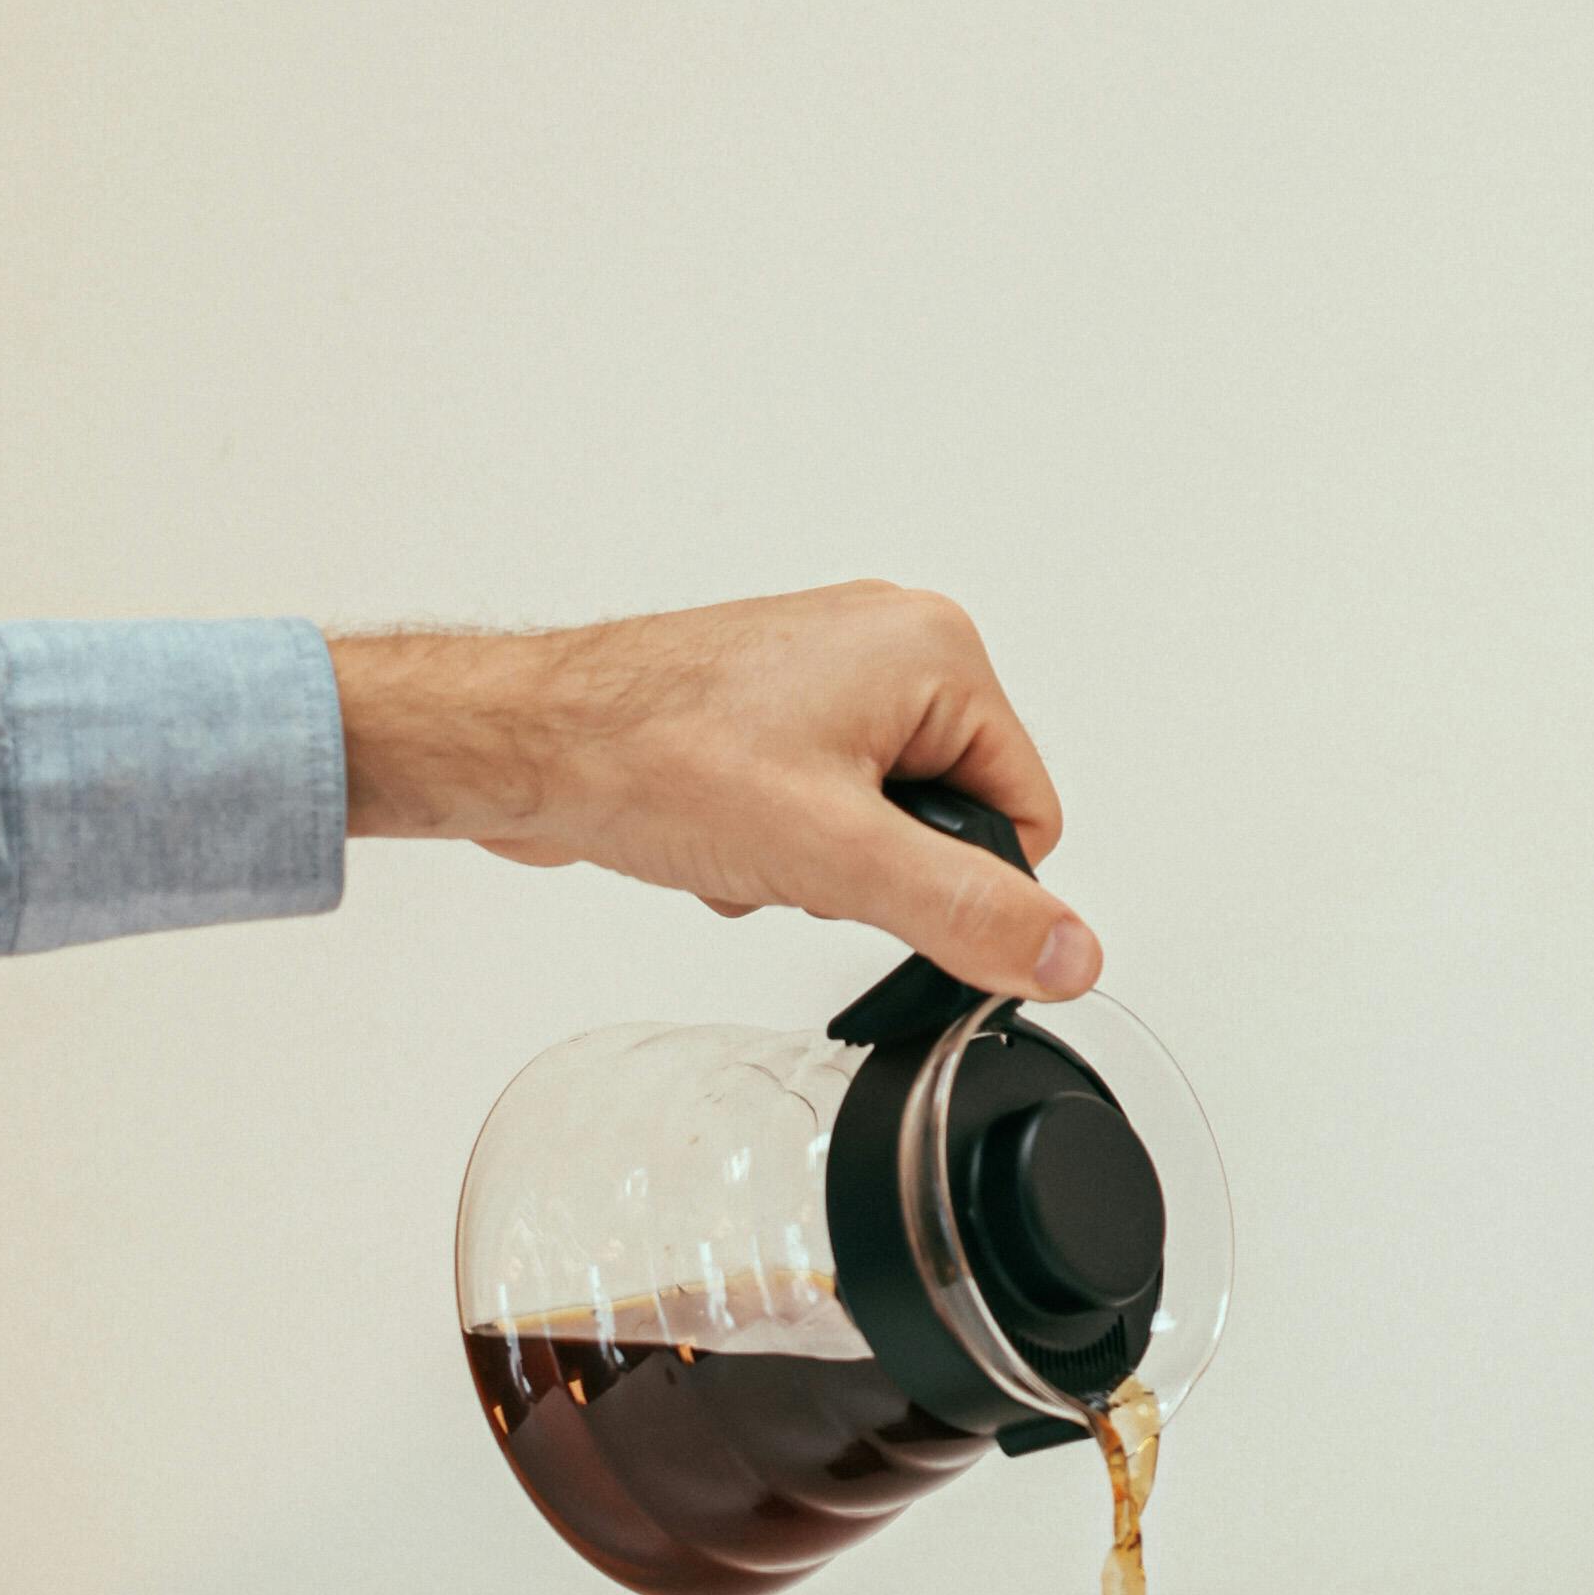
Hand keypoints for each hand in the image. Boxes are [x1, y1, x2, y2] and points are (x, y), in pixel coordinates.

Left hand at [330, 587, 1099, 996]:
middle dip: (876, 870)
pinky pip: (824, 804)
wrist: (520, 742)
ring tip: (749, 840)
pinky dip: (780, 840)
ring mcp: (827, 670)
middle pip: (953, 819)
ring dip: (821, 862)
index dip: (959, 883)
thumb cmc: (649, 757)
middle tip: (800, 857)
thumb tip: (1073, 953)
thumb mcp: (836, 858)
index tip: (875, 885)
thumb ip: (967, 913)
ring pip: (883, 821)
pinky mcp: (773, 704)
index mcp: (935, 650)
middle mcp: (890, 642)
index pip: (1026, 815)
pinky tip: (720, 833)